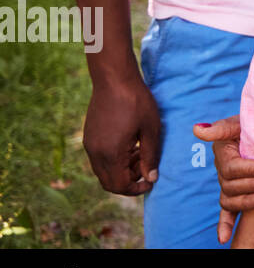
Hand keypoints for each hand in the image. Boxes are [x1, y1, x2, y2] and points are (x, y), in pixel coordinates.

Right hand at [83, 73, 160, 194]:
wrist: (114, 79)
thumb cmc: (136, 101)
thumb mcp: (150, 129)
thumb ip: (150, 156)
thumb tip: (150, 178)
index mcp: (111, 154)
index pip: (119, 185)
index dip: (136, 189)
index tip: (151, 182)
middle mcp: (95, 153)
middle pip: (109, 181)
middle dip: (128, 181)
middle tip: (146, 168)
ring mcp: (89, 144)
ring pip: (103, 170)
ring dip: (121, 169)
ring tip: (141, 153)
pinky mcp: (88, 136)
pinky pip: (100, 158)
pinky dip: (114, 159)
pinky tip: (130, 144)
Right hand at [193, 116, 253, 243]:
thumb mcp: (240, 120)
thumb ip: (221, 127)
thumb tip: (197, 130)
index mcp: (223, 154)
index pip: (234, 168)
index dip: (253, 169)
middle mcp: (223, 171)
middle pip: (234, 186)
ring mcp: (228, 185)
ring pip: (233, 200)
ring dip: (251, 201)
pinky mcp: (235, 193)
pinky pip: (226, 212)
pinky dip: (224, 225)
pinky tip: (223, 239)